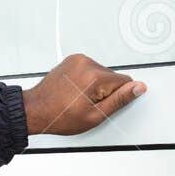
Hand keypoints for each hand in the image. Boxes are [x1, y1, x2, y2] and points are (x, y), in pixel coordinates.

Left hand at [21, 53, 146, 136]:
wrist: (36, 110)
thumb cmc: (59, 116)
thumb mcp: (95, 115)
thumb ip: (120, 100)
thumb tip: (138, 88)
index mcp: (94, 76)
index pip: (125, 81)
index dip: (116, 98)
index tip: (101, 104)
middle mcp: (86, 63)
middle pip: (113, 77)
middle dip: (105, 92)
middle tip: (87, 104)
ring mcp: (78, 60)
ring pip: (102, 74)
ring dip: (96, 86)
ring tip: (78, 98)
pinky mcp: (72, 60)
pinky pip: (90, 69)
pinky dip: (87, 80)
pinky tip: (75, 91)